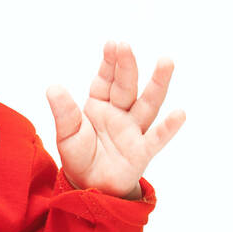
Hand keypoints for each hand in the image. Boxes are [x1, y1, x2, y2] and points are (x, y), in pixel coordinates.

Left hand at [46, 41, 185, 198]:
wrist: (90, 187)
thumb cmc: (79, 156)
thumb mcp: (66, 134)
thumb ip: (64, 112)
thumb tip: (53, 88)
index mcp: (99, 105)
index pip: (105, 80)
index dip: (110, 63)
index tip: (113, 44)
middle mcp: (119, 113)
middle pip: (126, 87)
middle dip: (126, 66)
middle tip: (126, 46)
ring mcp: (133, 130)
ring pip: (147, 104)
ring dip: (157, 84)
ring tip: (166, 62)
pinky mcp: (141, 151)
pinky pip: (156, 138)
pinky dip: (168, 128)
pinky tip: (180, 114)